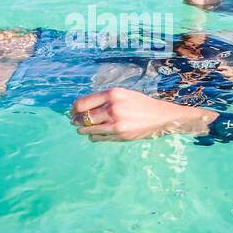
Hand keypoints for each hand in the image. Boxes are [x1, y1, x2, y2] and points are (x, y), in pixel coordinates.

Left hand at [70, 88, 214, 141]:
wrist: (160, 116)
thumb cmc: (139, 103)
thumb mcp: (122, 94)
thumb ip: (103, 99)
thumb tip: (81, 107)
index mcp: (112, 94)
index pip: (82, 103)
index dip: (74, 109)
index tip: (72, 112)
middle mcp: (113, 108)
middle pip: (83, 117)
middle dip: (76, 120)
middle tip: (75, 122)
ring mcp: (116, 123)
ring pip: (88, 129)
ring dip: (83, 130)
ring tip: (83, 129)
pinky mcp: (119, 135)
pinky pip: (98, 137)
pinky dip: (93, 136)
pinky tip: (95, 134)